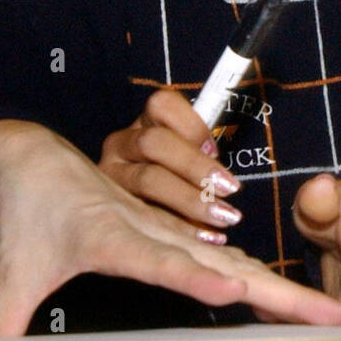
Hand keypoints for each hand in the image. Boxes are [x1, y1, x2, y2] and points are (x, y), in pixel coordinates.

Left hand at [0, 120, 340, 336]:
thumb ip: (4, 317)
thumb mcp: (13, 266)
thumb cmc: (29, 210)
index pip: (162, 260)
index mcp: (112, 236)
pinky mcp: (178, 234)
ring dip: (284, 289)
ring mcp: (173, 232)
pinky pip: (229, 259)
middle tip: (330, 316)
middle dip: (279, 294)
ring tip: (330, 312)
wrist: (38, 154)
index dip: (196, 277)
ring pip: (238, 262)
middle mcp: (154, 232)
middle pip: (227, 265)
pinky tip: (290, 300)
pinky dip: (264, 279)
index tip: (232, 293)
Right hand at [100, 89, 240, 238]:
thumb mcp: (189, 155)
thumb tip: (230, 176)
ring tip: (224, 216)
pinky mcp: (112, 208)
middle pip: (154, 143)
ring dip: (191, 200)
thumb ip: (204, 152)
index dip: (192, 125)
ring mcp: (111, 176)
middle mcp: (121, 144)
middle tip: (230, 188)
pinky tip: (208, 236)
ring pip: (148, 180)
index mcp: (144, 122)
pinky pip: (146, 217)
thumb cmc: (179, 175)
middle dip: (195, 165)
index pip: (162, 105)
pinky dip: (181, 228)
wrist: (131, 208)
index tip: (216, 149)